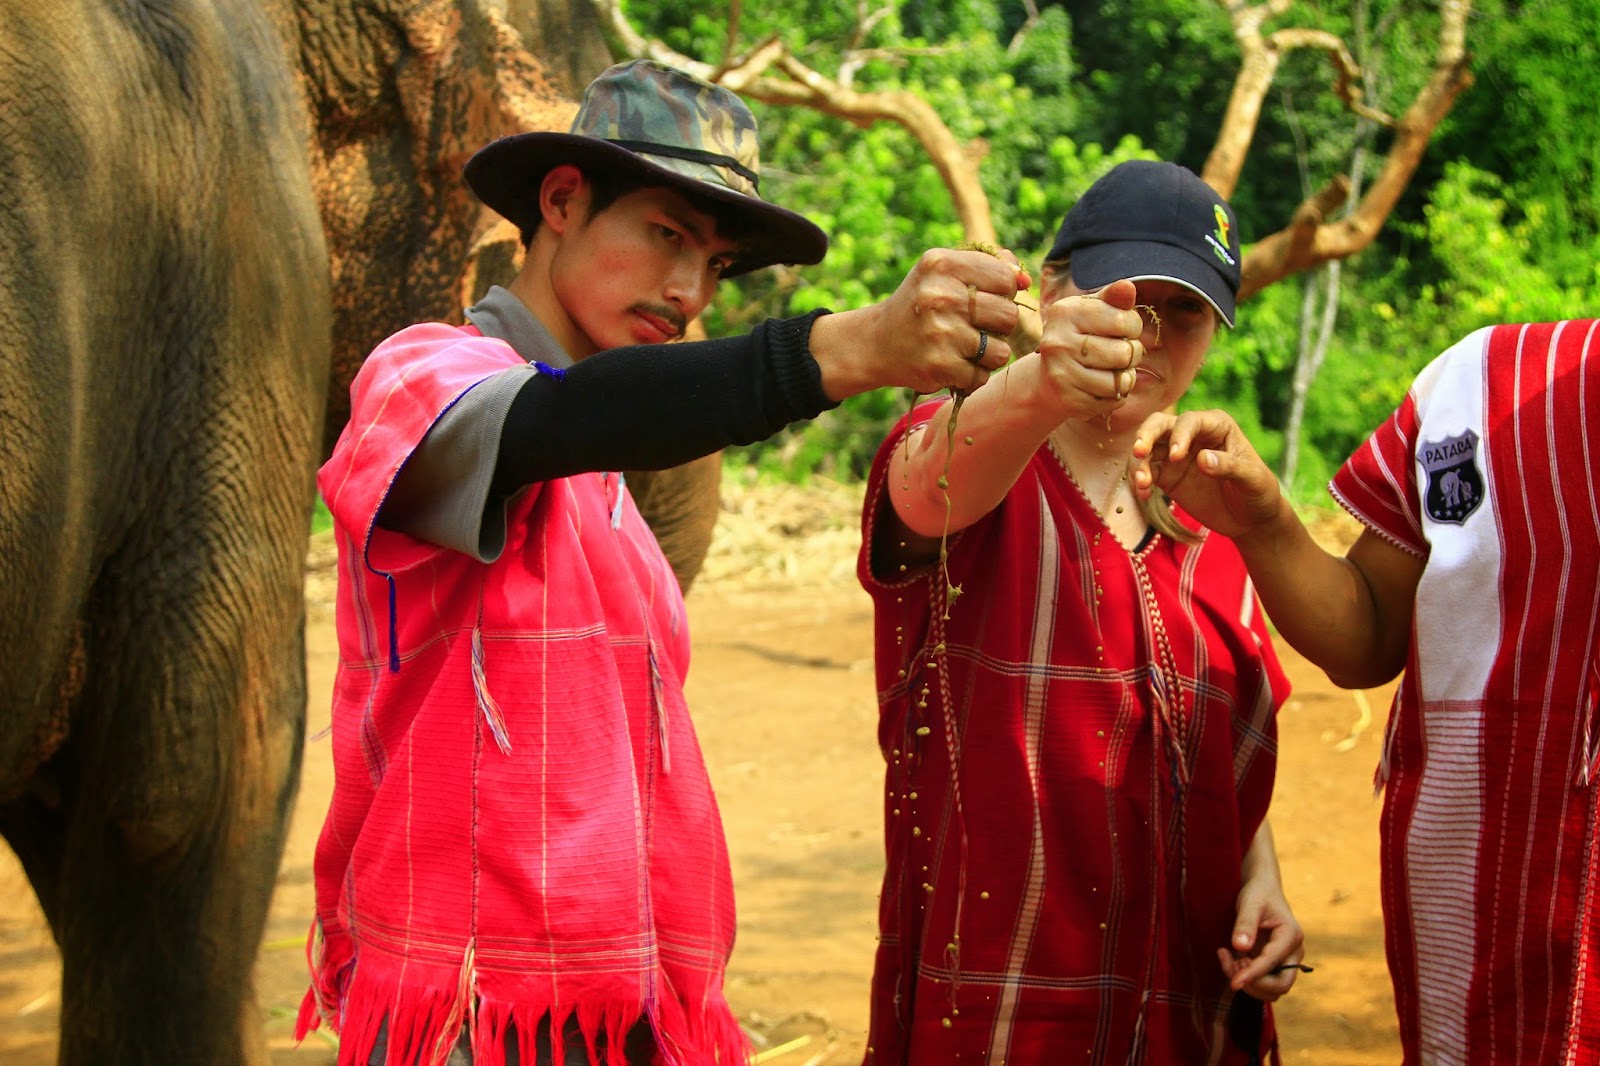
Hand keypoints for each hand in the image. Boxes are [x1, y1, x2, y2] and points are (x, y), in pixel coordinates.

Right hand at [810, 247, 1028, 398]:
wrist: (877, 342)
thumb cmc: (921, 303)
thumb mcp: (944, 271)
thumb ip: (988, 265)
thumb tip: (1026, 280)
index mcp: (943, 265)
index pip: (1007, 278)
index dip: (1004, 292)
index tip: (985, 299)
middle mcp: (940, 296)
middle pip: (1008, 316)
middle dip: (998, 325)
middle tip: (974, 326)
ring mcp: (940, 333)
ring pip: (1000, 351)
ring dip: (988, 354)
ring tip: (964, 347)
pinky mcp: (939, 366)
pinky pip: (982, 376)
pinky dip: (972, 375)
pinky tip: (952, 364)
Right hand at [1034, 278, 1146, 422]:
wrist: (1049, 379)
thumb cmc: (1080, 337)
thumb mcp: (1094, 312)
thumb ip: (1114, 299)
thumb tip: (1127, 287)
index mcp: (1065, 313)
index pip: (1126, 321)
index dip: (1133, 327)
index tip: (1121, 330)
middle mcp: (1058, 343)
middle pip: (1124, 353)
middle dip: (1131, 355)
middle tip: (1119, 354)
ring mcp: (1061, 374)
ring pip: (1120, 381)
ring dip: (1125, 377)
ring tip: (1112, 371)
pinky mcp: (1069, 401)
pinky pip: (1113, 401)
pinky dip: (1115, 396)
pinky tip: (1101, 388)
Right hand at [1129, 409, 1283, 539]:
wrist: (1251, 519)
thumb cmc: (1259, 491)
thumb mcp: (1253, 479)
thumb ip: (1230, 466)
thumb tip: (1202, 458)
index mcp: (1216, 426)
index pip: (1190, 421)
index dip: (1179, 435)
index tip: (1176, 457)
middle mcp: (1192, 436)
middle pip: (1160, 425)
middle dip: (1146, 435)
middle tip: (1139, 452)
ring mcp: (1176, 456)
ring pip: (1148, 448)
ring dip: (1139, 462)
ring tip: (1142, 483)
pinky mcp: (1167, 476)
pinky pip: (1147, 473)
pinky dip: (1140, 481)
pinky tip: (1143, 495)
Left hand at [1217, 875, 1305, 1001]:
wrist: (1264, 891)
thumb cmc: (1258, 894)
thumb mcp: (1249, 902)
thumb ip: (1245, 923)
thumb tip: (1240, 946)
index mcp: (1290, 936)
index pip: (1272, 963)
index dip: (1253, 974)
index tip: (1233, 982)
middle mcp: (1293, 953)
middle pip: (1281, 986)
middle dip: (1254, 984)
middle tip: (1230, 964)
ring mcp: (1286, 961)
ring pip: (1272, 990)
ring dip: (1249, 983)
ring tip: (1229, 959)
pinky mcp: (1275, 966)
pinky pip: (1263, 983)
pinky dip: (1247, 978)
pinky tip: (1232, 960)